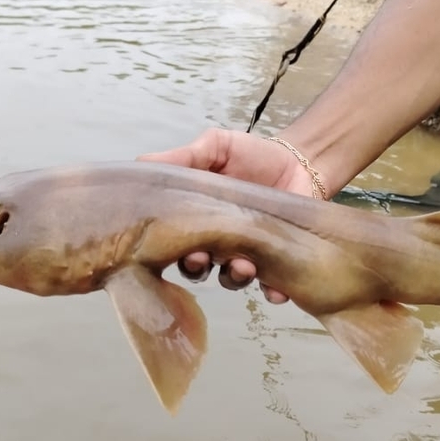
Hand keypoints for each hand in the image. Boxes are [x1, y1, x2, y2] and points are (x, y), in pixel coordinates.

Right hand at [138, 128, 318, 303]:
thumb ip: (184, 156)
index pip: (173, 242)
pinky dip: (273, 292)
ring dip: (234, 277)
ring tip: (243, 265)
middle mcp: (217, 244)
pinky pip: (273, 287)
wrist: (299, 161)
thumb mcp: (216, 147)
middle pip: (197, 268)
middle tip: (202, 257)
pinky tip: (275, 291)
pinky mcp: (278, 263)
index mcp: (197, 221)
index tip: (167, 244)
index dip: (167, 248)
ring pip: (232, 279)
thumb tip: (140, 160)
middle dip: (197, 267)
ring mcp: (247, 255)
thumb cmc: (252, 155)